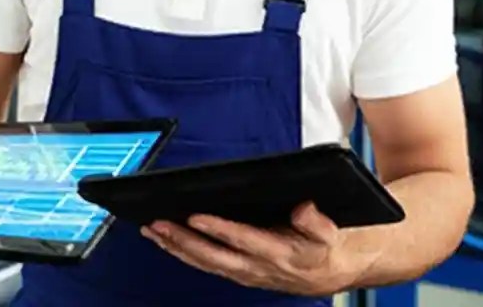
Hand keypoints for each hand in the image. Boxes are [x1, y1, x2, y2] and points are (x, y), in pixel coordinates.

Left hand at [141, 202, 377, 295]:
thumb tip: (302, 209)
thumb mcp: (330, 231)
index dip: (219, 229)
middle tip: (160, 223)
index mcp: (279, 253)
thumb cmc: (323, 247)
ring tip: (152, 230)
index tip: (196, 217)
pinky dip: (182, 253)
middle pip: (214, 255)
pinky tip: (164, 242)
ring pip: (204, 262)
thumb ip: (315, 221)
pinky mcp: (237, 273)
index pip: (244, 240)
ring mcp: (244, 273)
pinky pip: (204, 265)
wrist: (329, 272)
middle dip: (183, 240)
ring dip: (175, 247)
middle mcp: (257, 267)